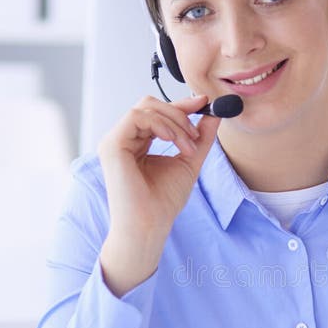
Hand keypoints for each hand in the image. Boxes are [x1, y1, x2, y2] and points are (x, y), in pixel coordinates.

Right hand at [98, 94, 219, 295]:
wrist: (150, 224)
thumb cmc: (164, 202)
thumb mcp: (189, 161)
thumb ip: (200, 137)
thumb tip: (214, 114)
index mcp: (137, 143)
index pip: (157, 113)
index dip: (181, 105)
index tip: (204, 103)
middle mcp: (123, 140)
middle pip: (150, 104)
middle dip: (179, 112)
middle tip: (196, 133)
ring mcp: (115, 141)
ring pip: (146, 108)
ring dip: (175, 122)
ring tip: (188, 147)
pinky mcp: (112, 144)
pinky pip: (137, 116)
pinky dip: (162, 124)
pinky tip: (174, 141)